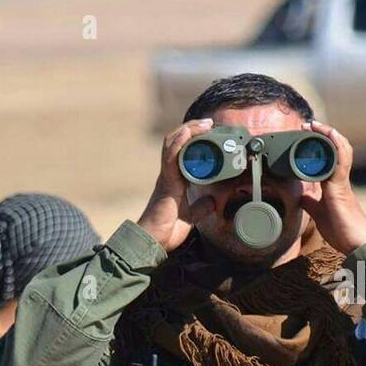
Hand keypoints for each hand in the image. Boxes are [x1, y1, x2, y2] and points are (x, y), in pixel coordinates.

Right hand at [136, 117, 218, 251]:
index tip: (212, 133)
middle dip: (194, 129)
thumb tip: (212, 201)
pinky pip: (170, 156)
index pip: (183, 152)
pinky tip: (187, 132)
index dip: (195, 139)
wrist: (153, 241)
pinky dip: (179, 142)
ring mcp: (166, 176)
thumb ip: (200, 208)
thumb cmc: (165, 231)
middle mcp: (169, 174)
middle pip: (178, 142)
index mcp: (175, 180)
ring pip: (173, 144)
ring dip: (189, 130)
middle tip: (210, 123)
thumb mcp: (190, 217)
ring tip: (205, 124)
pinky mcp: (166, 181)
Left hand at [299, 120, 365, 254]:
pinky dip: (337, 145)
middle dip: (322, 135)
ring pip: (339, 151)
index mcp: (333, 185)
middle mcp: (339, 179)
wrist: (356, 242)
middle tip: (308, 124)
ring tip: (316, 124)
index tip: (307, 135)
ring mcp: (342, 182)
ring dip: (328, 136)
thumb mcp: (318, 214)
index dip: (319, 145)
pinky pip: (341, 161)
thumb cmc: (341, 230)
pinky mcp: (341, 186)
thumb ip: (311, 203)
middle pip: (334, 150)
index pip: (327, 159)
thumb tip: (301, 196)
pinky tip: (331, 134)